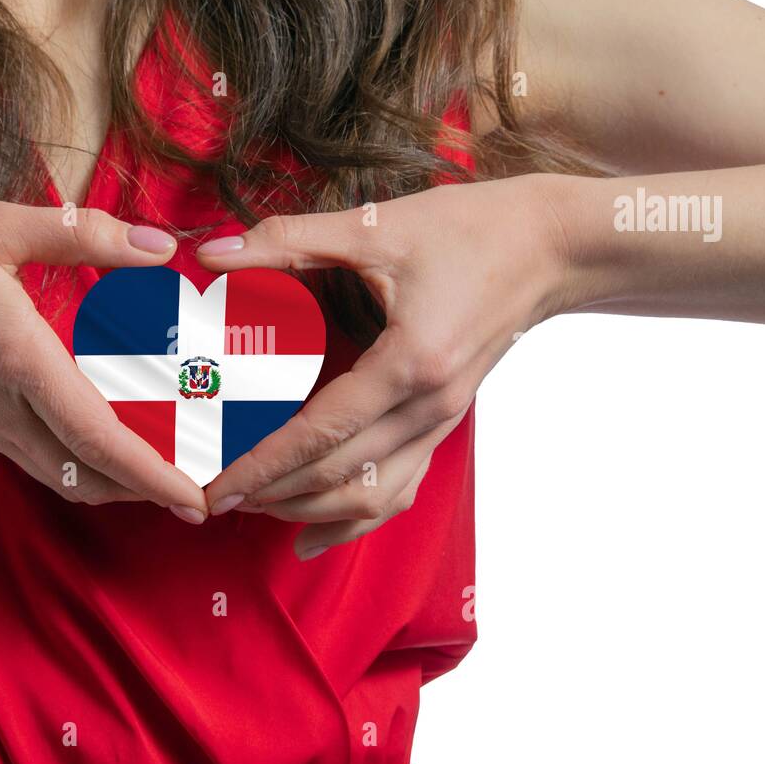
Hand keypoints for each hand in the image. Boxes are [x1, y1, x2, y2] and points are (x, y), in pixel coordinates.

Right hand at [0, 193, 207, 519]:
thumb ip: (81, 234)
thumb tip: (157, 248)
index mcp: (16, 357)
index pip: (97, 436)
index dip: (152, 474)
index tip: (196, 498)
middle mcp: (0, 405)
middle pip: (87, 474)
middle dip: (148, 492)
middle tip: (202, 489)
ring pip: (60, 475)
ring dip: (115, 483)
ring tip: (165, 472)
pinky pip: (35, 458)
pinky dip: (81, 465)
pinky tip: (104, 442)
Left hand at [196, 174, 577, 555]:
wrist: (551, 247)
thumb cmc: (469, 230)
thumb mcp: (374, 227)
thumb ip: (288, 240)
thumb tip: (212, 251)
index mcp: (411, 362)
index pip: (321, 433)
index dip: (263, 464)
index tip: (217, 486)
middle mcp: (431, 407)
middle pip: (340, 474)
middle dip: (272, 493)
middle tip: (214, 497)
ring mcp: (443, 422)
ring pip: (372, 496)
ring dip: (309, 509)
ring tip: (254, 507)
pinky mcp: (446, 424)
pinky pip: (399, 488)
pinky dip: (354, 518)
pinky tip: (312, 536)